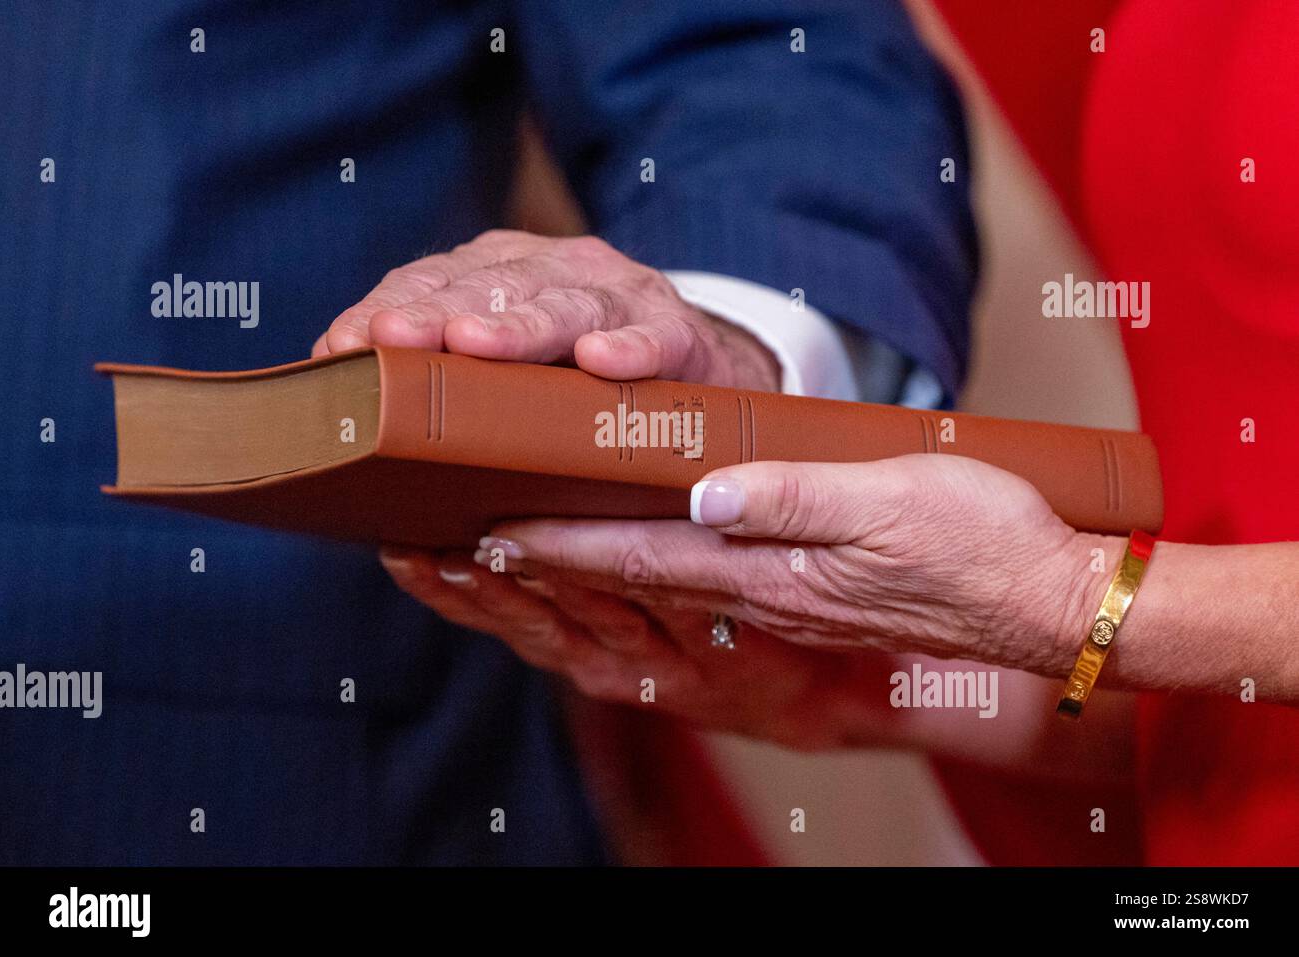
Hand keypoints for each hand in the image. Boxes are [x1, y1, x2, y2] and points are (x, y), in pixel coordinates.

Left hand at [313, 229, 779, 390]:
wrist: (695, 373)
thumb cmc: (579, 383)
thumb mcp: (506, 374)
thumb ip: (441, 387)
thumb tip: (352, 434)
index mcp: (497, 276)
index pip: (428, 285)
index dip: (383, 312)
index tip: (339, 347)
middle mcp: (553, 271)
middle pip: (486, 288)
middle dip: (433, 313)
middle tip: (390, 338)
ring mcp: (617, 296)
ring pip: (563, 305)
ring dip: (517, 325)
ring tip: (472, 344)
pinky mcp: (676, 330)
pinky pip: (654, 338)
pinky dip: (629, 348)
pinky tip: (601, 362)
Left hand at [474, 454, 1111, 676]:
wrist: (1043, 603)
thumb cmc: (980, 544)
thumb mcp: (893, 500)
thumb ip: (794, 497)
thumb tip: (704, 490)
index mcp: (770, 568)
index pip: (639, 555)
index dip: (558, 543)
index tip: (485, 530)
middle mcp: (758, 598)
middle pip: (624, 585)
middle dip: (536, 570)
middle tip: (453, 551)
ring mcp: (775, 608)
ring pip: (647, 596)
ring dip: (565, 583)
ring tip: (495, 563)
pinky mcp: (797, 604)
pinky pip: (688, 602)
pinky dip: (626, 589)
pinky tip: (603, 580)